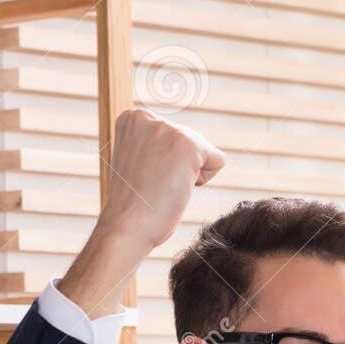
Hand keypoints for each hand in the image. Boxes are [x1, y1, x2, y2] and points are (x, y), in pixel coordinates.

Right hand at [59, 108, 225, 317]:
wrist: (127, 226)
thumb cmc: (133, 204)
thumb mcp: (137, 160)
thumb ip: (154, 145)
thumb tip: (176, 146)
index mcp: (131, 118)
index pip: (172, 136)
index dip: (164, 163)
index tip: (143, 176)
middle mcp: (146, 116)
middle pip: (190, 140)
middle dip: (178, 167)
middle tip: (153, 185)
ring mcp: (166, 128)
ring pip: (202, 151)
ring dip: (187, 175)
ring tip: (162, 186)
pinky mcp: (187, 144)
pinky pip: (217, 160)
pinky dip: (203, 180)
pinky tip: (176, 187)